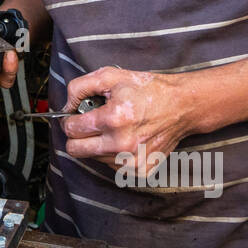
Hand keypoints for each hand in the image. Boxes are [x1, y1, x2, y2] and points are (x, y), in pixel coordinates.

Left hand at [61, 67, 192, 166]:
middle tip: (89, 124)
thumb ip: (80, 87)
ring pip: (93, 158)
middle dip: (77, 136)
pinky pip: (111, 166)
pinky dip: (112, 154)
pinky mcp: (141, 171)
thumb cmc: (147, 90)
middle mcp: (122, 144)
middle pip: (75, 150)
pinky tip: (126, 138)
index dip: (69, 120)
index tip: (75, 116)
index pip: (71, 129)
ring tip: (115, 128)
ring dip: (97, 144)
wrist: (181, 106)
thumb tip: (66, 106)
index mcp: (114, 119)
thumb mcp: (111, 76)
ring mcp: (132, 161)